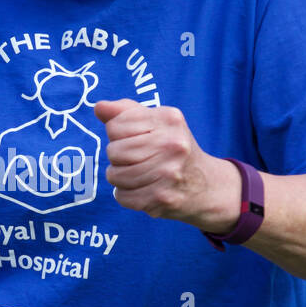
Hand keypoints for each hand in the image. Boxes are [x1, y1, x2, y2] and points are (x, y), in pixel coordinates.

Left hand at [93, 98, 239, 229]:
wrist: (206, 186)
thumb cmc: (174, 149)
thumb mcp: (157, 122)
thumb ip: (126, 112)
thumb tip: (99, 107)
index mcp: (169, 119)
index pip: (115, 125)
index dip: (117, 134)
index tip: (135, 139)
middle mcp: (172, 144)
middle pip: (113, 151)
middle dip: (118, 157)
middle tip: (138, 160)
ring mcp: (168, 173)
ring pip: (114, 175)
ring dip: (120, 177)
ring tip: (138, 175)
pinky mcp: (162, 199)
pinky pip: (122, 196)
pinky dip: (126, 194)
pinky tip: (143, 189)